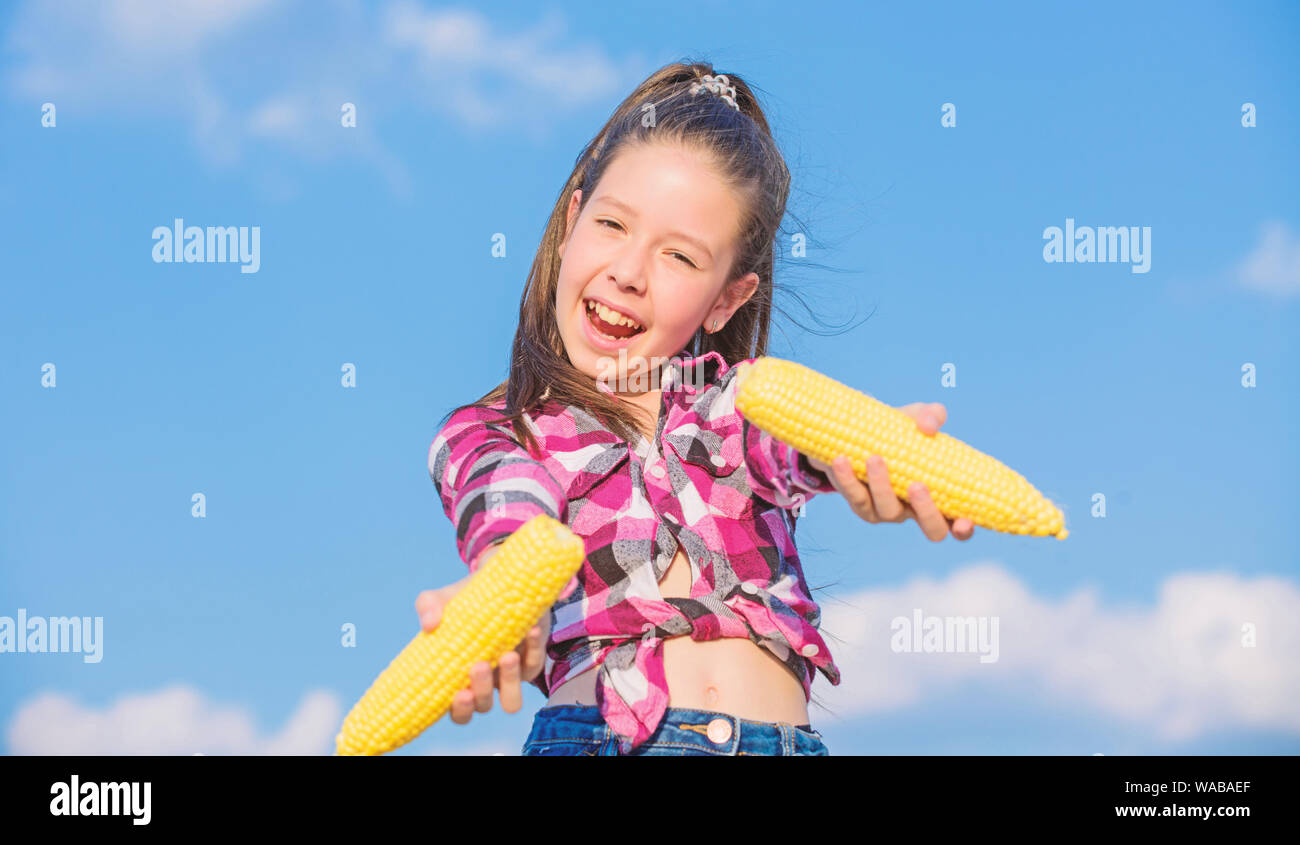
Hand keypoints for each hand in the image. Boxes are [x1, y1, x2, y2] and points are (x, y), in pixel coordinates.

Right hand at [414, 566, 549, 723]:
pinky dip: (534, 649)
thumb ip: (428, 607)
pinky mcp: (531, 661)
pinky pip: (534, 666)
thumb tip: (428, 624)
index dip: (460, 709)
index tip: (460, 693)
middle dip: (482, 690)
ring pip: (512, 701)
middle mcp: (484, 683)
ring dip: (510, 681)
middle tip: (480, 665)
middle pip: (483, 705)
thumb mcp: (442, 599)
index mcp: (458, 678)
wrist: (501, 586)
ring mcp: (508, 675)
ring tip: (508, 655)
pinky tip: (530, 630)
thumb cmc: (464, 601)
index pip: (458, 711)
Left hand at [806, 402, 974, 541]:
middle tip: (917, 485)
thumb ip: (931, 415)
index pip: (959, 524)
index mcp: (939, 496)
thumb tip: (928, 426)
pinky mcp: (860, 505)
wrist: (858, 431)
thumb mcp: (918, 417)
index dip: (964, 529)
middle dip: (927, 512)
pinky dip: (848, 479)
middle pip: (932, 530)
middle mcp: (916, 510)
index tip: (964, 521)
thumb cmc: (900, 430)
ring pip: (888, 511)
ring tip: (875, 458)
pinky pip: (855, 498)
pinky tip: (841, 459)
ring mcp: (888, 511)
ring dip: (882, 486)